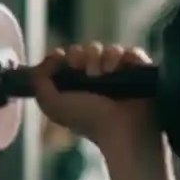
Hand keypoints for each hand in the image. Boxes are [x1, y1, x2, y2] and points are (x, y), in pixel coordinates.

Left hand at [30, 43, 162, 155]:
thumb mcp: (53, 105)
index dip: (67, 55)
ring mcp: (121, 73)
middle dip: (82, 55)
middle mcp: (99, 77)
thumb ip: (40, 82)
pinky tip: (116, 70)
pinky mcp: (140, 70)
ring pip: (109, 49)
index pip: (72, 56)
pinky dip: (123, 57)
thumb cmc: (87, 120)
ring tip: (102, 74)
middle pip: (88, 49)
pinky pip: (131, 51)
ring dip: (102, 57)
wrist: (121, 130)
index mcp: (78, 84)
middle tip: (84, 70)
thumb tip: (51, 57)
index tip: (64, 60)